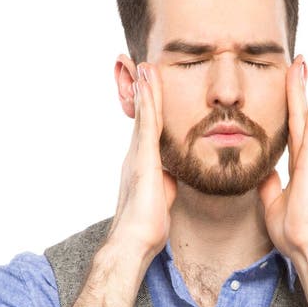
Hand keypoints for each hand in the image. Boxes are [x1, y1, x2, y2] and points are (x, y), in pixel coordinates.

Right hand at [107, 62, 176, 257]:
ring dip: (145, 88)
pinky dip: (148, 101)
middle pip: (142, 115)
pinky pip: (146, 124)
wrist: (134, 241)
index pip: (149, 128)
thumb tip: (173, 176)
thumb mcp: (163, 196)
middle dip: (143, 90)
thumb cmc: (147, 225)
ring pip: (144, 114)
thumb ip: (167, 181)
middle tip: (143, 65)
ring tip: (148, 65)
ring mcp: (137, 155)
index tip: (152, 86)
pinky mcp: (142, 159)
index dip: (150, 106)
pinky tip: (149, 83)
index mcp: (142, 163)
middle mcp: (135, 155)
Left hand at [257, 56, 307, 263]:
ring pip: (305, 118)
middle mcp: (307, 159)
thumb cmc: (294, 232)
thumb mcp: (273, 204)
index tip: (289, 89)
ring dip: (302, 91)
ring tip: (302, 65)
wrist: (306, 247)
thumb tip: (264, 174)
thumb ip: (270, 187)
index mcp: (298, 168)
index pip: (292, 131)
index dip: (289, 109)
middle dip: (297, 91)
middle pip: (299, 118)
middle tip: (296, 65)